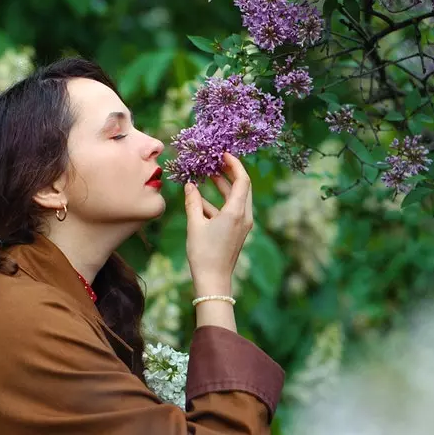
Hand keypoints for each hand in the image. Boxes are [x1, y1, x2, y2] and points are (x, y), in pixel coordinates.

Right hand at [182, 153, 253, 296]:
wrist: (213, 281)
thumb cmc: (203, 253)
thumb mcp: (194, 224)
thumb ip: (192, 202)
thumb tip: (189, 185)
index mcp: (236, 212)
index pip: (242, 180)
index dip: (235, 164)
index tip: (224, 154)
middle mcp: (244, 216)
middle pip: (242, 187)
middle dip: (229, 172)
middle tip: (216, 161)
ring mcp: (242, 225)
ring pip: (236, 198)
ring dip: (222, 187)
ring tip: (207, 175)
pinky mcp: (236, 232)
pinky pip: (230, 210)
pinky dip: (218, 202)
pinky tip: (200, 199)